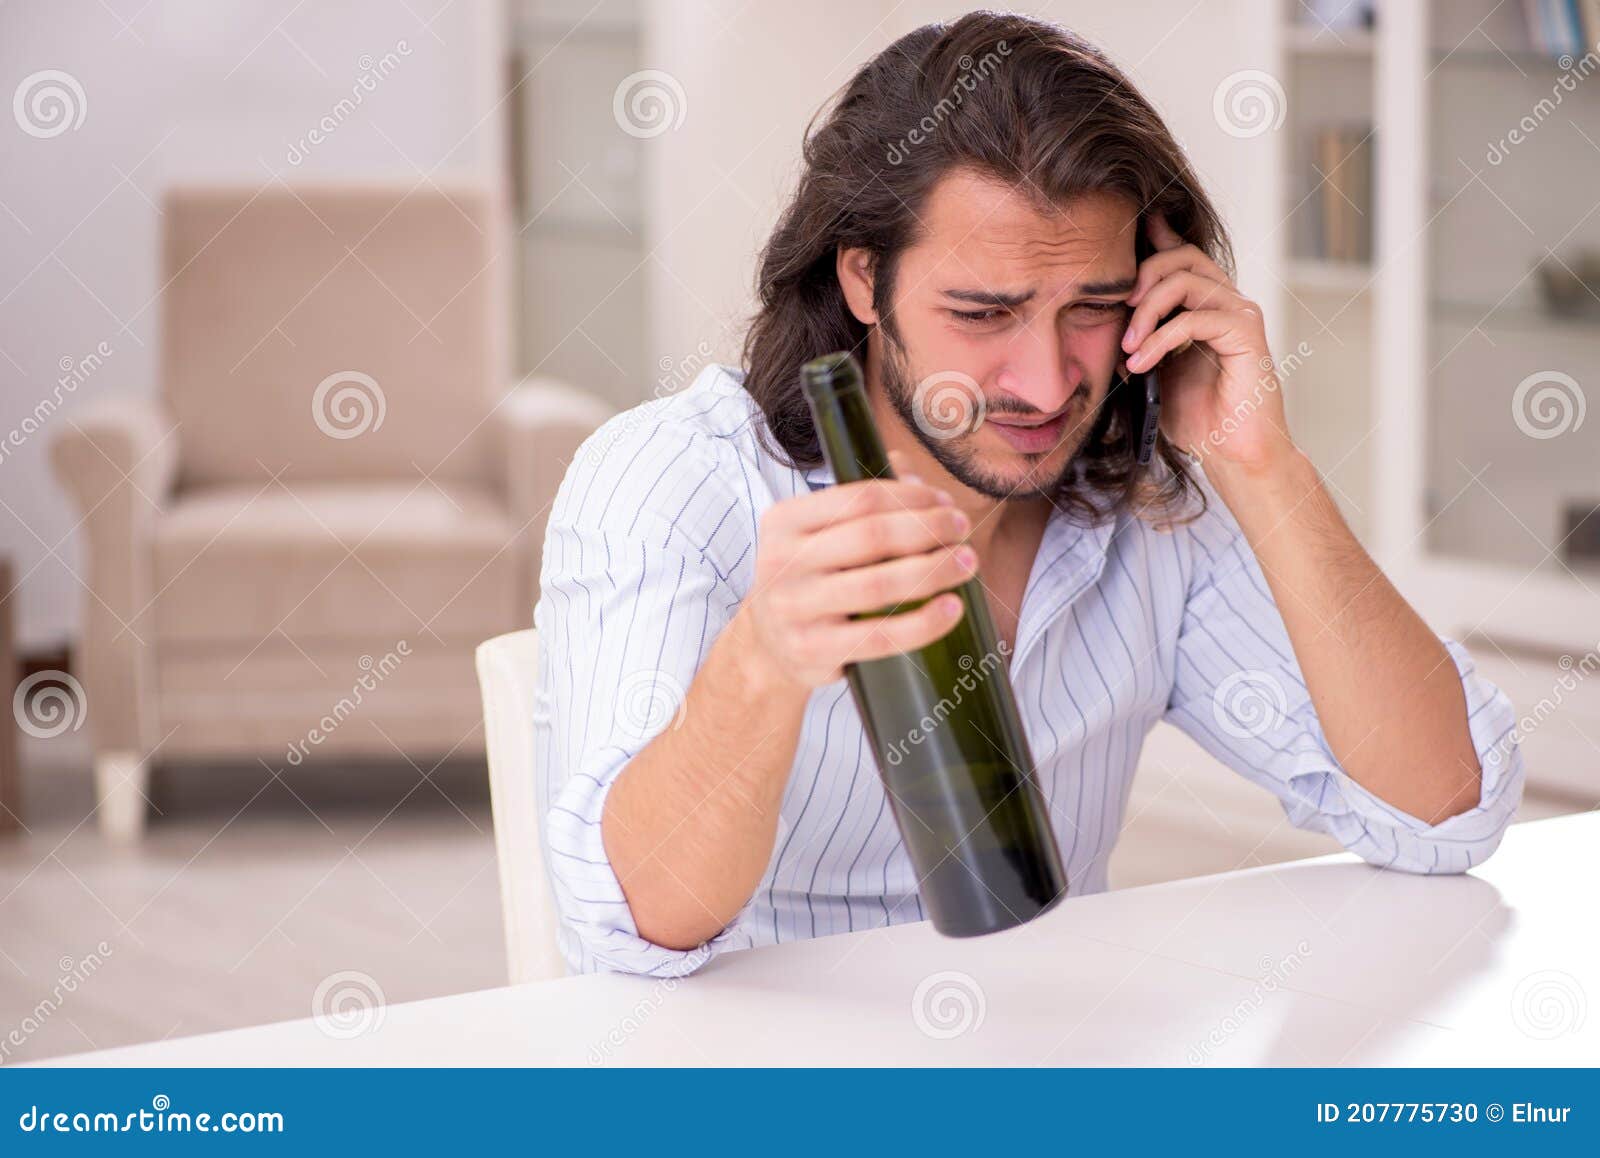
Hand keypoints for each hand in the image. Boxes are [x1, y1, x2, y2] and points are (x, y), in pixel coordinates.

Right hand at [736, 457, 974, 689]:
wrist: (768, 645)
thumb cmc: (808, 580)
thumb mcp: (816, 535)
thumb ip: (861, 503)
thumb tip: (913, 475)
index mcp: (785, 521)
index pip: (860, 498)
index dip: (912, 497)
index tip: (945, 502)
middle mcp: (782, 562)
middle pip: (872, 537)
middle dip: (929, 529)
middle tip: (963, 529)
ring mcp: (795, 609)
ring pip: (878, 586)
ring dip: (934, 570)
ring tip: (967, 563)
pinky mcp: (812, 651)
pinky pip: (879, 637)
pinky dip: (923, 623)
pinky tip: (952, 608)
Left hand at [1120, 212, 1294, 476]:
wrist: (1230, 451)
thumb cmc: (1194, 414)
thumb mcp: (1153, 370)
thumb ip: (1139, 338)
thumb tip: (1106, 319)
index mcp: (1204, 304)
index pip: (1180, 256)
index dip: (1154, 238)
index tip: (1121, 234)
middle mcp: (1225, 300)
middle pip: (1182, 257)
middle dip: (1142, 275)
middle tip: (1117, 307)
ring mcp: (1239, 313)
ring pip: (1187, 281)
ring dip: (1147, 311)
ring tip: (1127, 346)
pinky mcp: (1247, 333)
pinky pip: (1196, 318)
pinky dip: (1162, 338)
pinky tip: (1141, 362)